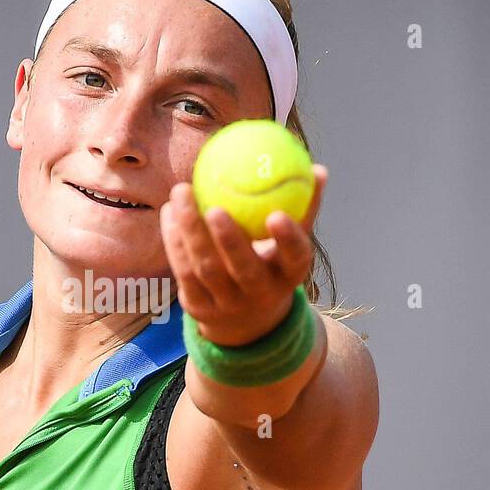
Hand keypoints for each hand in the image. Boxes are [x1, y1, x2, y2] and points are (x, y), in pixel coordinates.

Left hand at [160, 163, 326, 346]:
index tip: (276, 214)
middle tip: (215, 207)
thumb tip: (319, 169)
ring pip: (206, 268)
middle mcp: (259, 295)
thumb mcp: (291, 244)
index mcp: (288, 276)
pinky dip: (174, 239)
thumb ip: (304, 207)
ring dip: (190, 230)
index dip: (288, 240)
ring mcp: (227, 304)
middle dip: (229, 240)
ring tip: (181, 192)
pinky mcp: (198, 307)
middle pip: (244, 269)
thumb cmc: (272, 265)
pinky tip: (170, 211)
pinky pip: (183, 270)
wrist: (244, 320)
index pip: (295, 259)